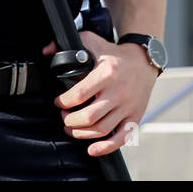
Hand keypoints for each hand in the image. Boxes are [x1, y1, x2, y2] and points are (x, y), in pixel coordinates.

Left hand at [42, 30, 158, 155]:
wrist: (145, 61)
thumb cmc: (116, 55)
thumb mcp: (94, 43)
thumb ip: (72, 45)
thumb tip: (47, 51)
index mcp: (107, 74)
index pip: (79, 94)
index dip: (63, 102)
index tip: (59, 102)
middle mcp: (118, 91)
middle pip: (89, 117)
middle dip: (70, 121)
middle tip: (64, 117)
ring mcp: (127, 106)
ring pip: (101, 129)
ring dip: (81, 133)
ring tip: (73, 128)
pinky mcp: (135, 117)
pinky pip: (121, 138)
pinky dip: (106, 147)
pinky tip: (92, 149)